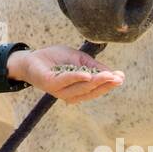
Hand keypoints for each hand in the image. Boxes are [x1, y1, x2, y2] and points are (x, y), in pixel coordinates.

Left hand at [7, 45, 123, 103]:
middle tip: (117, 77)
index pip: (96, 89)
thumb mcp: (78, 60)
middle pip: (90, 91)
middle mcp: (70, 93)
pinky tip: (86, 75)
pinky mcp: (49, 84)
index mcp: (77, 89)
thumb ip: (93, 66)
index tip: (121, 77)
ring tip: (107, 75)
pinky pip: (64, 81)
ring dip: (95, 82)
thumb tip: (113, 72)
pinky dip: (76, 78)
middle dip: (105, 84)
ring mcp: (59, 90)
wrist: (31, 58)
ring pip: (80, 88)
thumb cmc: (55, 59)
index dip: (109, 84)